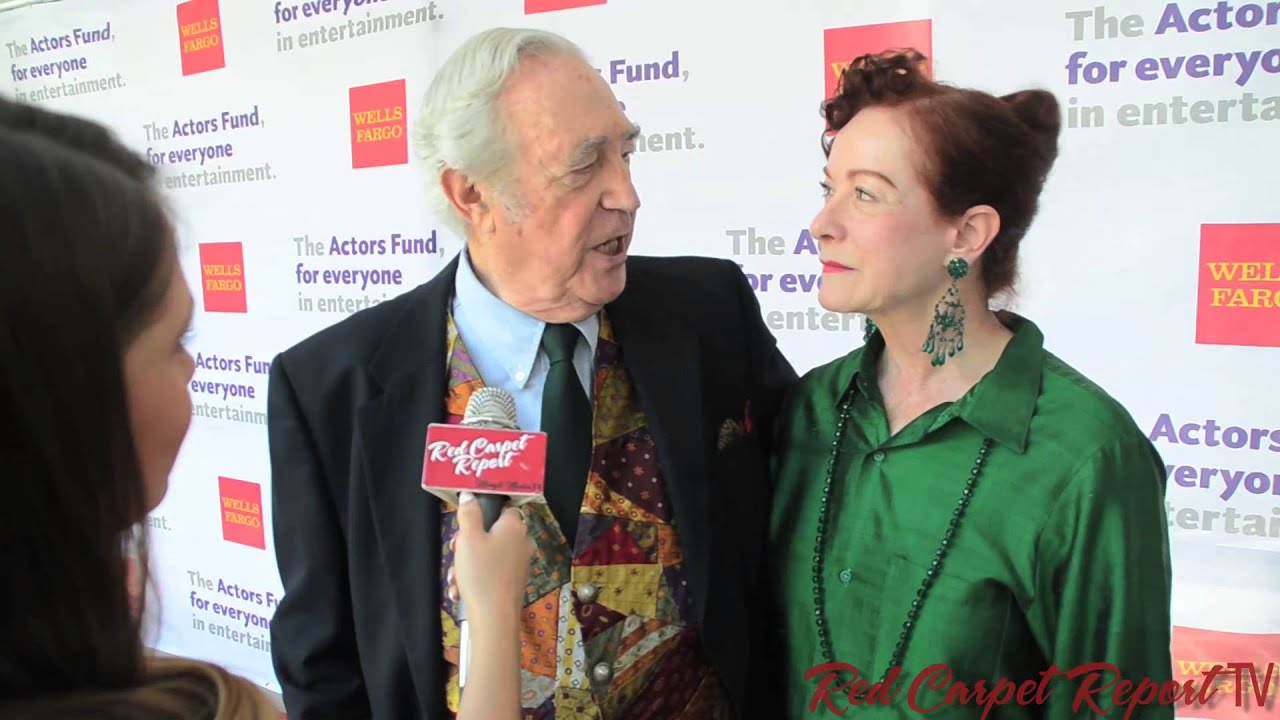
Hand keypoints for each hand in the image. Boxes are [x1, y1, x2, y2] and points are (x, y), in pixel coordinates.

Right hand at [448, 492, 534, 616]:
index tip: (465, 528)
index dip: (481, 515)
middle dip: (468, 543)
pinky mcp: (514, 580)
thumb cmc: (481, 573)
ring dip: (467, 564)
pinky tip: (461, 590)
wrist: (495, 617)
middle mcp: (522, 541)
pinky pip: (491, 571)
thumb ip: (469, 513)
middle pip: (491, 532)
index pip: (502, 507)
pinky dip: (476, 578)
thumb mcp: (468, 538)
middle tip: (456, 552)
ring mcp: (520, 562)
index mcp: (515, 525)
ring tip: (455, 577)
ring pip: (487, 554)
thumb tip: (470, 495)